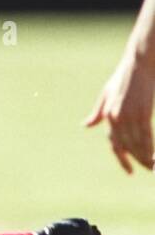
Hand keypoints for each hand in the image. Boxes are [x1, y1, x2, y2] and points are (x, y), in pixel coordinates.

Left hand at [84, 52, 154, 173]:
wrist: (139, 64)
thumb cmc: (123, 78)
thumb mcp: (105, 94)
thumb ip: (97, 113)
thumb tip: (86, 126)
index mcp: (108, 115)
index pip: (114, 143)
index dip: (122, 158)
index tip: (130, 170)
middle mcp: (117, 118)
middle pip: (126, 146)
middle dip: (136, 160)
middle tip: (145, 170)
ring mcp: (130, 116)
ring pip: (137, 144)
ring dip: (145, 157)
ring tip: (152, 168)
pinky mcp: (143, 113)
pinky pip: (147, 136)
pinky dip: (151, 148)